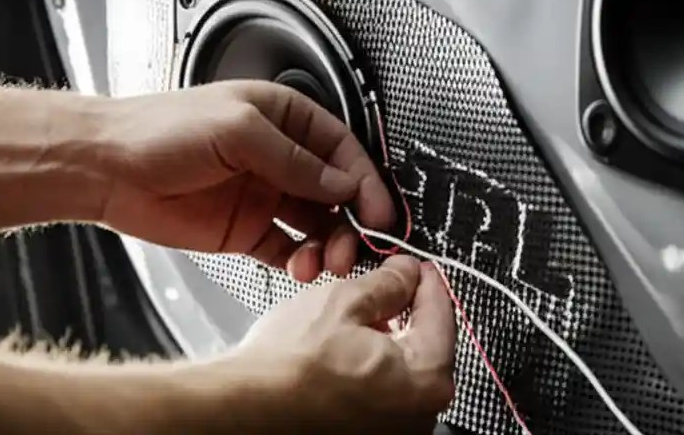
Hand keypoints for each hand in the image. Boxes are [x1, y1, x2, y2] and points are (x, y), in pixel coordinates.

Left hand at [96, 81, 395, 281]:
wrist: (105, 167)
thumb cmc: (158, 129)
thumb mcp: (238, 131)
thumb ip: (294, 160)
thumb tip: (342, 183)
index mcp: (283, 118)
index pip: (342, 149)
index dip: (364, 179)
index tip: (379, 209)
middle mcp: (279, 157)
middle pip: (337, 191)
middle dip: (353, 219)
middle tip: (357, 244)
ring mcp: (264, 195)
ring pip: (318, 224)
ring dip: (331, 244)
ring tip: (326, 261)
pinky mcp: (246, 230)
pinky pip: (288, 249)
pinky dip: (302, 262)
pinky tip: (302, 268)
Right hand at [233, 255, 456, 433]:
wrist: (242, 410)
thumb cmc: (289, 368)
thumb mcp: (344, 301)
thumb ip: (388, 283)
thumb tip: (405, 273)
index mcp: (427, 380)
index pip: (441, 314)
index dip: (425, 280)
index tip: (416, 266)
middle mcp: (419, 417)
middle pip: (424, 346)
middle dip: (405, 312)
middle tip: (383, 285)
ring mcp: (392, 434)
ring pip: (400, 372)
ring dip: (384, 342)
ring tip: (351, 319)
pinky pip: (378, 395)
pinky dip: (366, 371)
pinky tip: (339, 354)